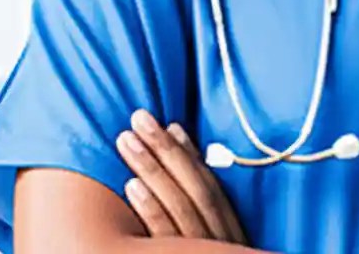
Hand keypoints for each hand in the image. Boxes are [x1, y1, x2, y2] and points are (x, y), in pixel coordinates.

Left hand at [117, 109, 247, 244]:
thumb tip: (191, 175)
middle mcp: (222, 239)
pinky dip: (150, 209)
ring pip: (179, 205)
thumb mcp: (219, 246)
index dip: (192, 155)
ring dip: (152, 169)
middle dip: (167, 150)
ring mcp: (202, 251)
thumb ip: (209, 222)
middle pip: (196, 188)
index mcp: (232, 233)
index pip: (212, 186)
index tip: (172, 126)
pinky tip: (130, 184)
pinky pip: (165, 236)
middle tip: (140, 118)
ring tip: (126, 140)